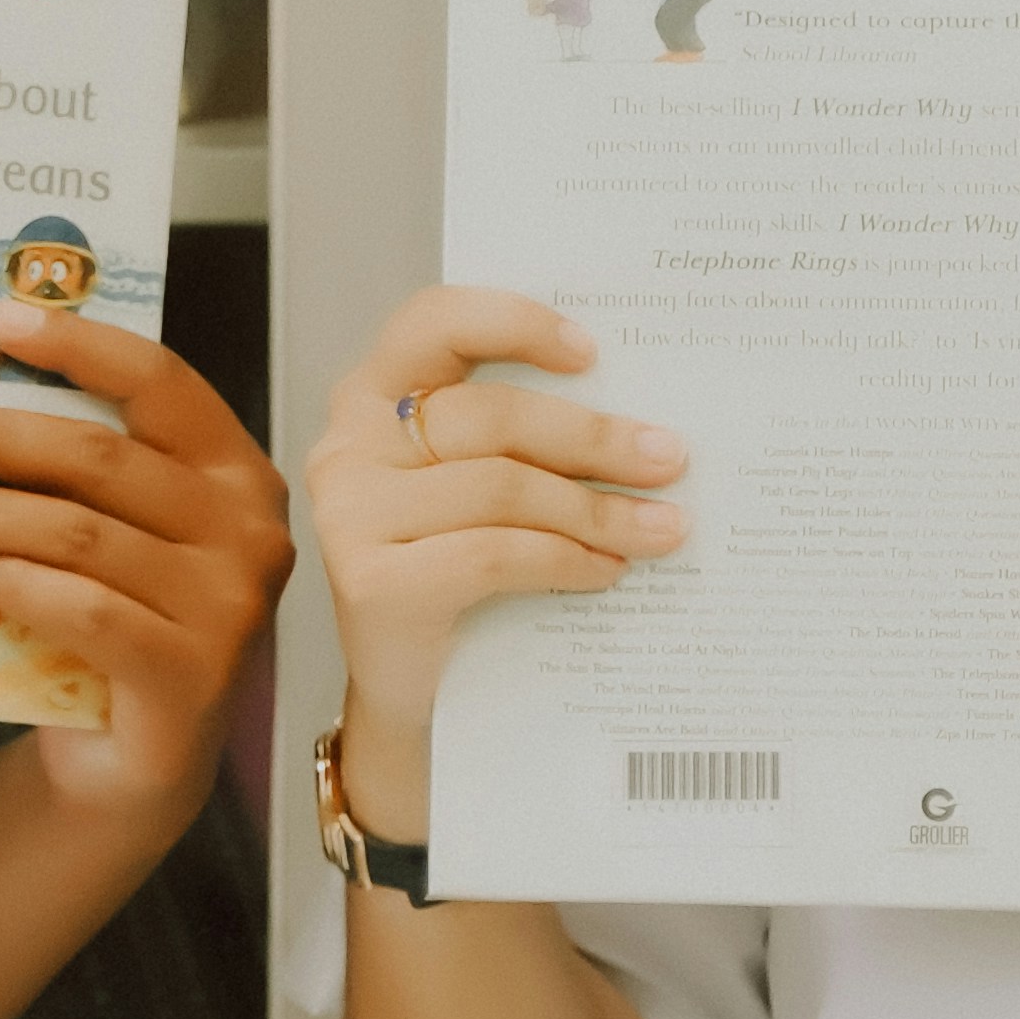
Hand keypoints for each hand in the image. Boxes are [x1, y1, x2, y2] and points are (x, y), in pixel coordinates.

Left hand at [0, 302, 294, 828]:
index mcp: (235, 471)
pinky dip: (16, 583)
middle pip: (104, 458)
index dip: (79, 344)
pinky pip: (88, 611)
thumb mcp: (109, 529)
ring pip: (83, 534)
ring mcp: (229, 608)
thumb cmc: (117, 620)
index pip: (161, 383)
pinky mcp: (192, 677)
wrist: (135, 759)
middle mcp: (250, 531)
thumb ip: (72, 469)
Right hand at [304, 288, 690, 839]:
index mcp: (375, 396)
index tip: (592, 351)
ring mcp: (350, 514)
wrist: (415, 696)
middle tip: (670, 458)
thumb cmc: (462, 575)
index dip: (512, 322)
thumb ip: (525, 444)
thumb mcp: (483, 490)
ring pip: (500, 487)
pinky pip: (492, 554)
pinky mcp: (370, 582)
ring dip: (596, 510)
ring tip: (661, 528)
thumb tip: (643, 424)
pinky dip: (564, 560)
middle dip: (593, 437)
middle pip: (488, 415)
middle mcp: (349, 444)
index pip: (433, 323)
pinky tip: (607, 571)